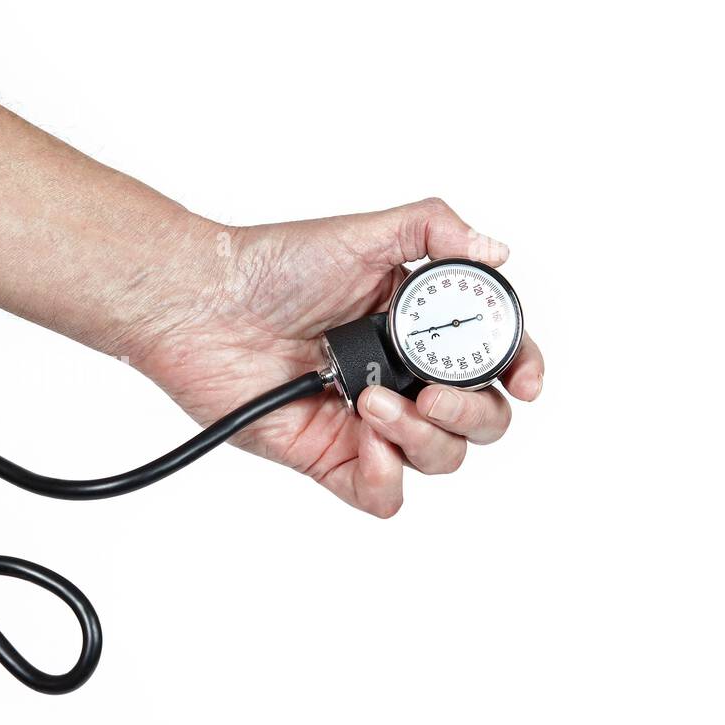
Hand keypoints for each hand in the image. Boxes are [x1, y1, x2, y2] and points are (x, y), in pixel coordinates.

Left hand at [127, 198, 544, 516]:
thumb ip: (434, 230)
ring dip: (422, 438)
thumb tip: (498, 252)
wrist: (201, 304)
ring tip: (370, 402)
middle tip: (430, 394)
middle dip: (471, 413)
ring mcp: (364, 420)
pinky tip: (367, 443)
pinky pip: (380, 494)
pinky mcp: (326, 454)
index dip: (520, 372)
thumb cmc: (271, 266)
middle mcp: (398, 376)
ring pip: (438, 459)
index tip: (524, 380)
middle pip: (478, 420)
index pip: (492, 361)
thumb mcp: (362, 233)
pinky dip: (386, 480)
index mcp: (416, 327)